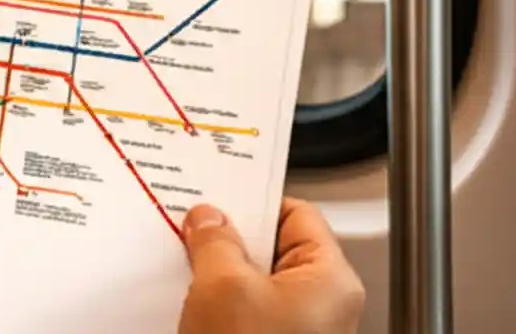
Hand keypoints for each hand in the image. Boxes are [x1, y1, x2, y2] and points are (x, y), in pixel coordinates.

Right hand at [178, 198, 365, 333]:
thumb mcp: (222, 286)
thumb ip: (215, 241)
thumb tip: (209, 219)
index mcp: (330, 280)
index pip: (296, 214)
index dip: (255, 201)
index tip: (219, 195)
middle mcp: (321, 306)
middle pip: (273, 249)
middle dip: (229, 239)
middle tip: (193, 228)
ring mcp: (296, 332)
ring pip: (253, 283)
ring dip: (218, 273)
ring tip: (185, 264)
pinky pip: (243, 313)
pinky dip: (216, 303)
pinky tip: (189, 300)